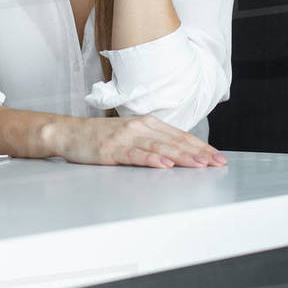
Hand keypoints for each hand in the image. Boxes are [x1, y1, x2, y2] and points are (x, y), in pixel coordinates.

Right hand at [47, 114, 226, 168]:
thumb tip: (180, 152)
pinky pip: (136, 155)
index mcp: (147, 123)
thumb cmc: (102, 137)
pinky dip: (151, 159)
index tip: (217, 157)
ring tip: (198, 164)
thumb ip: (154, 140)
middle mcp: (140, 127)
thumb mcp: (131, 134)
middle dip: (198, 152)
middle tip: (216, 162)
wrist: (70, 133)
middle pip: (174, 140)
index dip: (200, 146)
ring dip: (181, 156)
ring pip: (159, 147)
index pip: (180, 135)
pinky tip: (164, 164)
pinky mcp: (112, 150)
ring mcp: (126, 137)